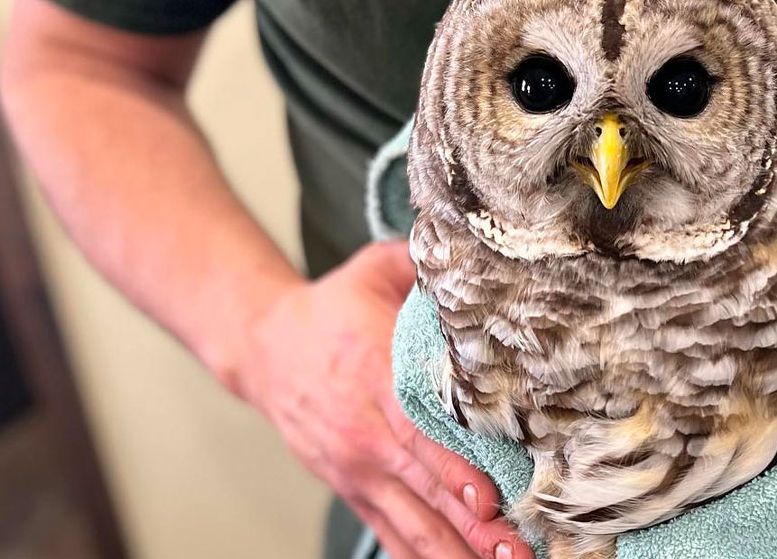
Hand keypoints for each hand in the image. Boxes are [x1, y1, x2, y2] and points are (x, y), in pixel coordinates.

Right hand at [237, 241, 531, 558]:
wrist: (263, 345)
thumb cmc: (331, 308)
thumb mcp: (375, 270)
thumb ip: (424, 263)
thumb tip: (477, 249)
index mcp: (375, 374)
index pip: (418, 429)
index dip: (453, 467)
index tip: (487, 496)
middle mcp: (364, 429)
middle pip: (423, 486)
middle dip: (471, 525)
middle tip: (514, 548)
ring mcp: (355, 466)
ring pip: (409, 519)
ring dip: (454, 550)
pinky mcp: (351, 487)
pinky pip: (388, 530)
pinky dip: (420, 555)